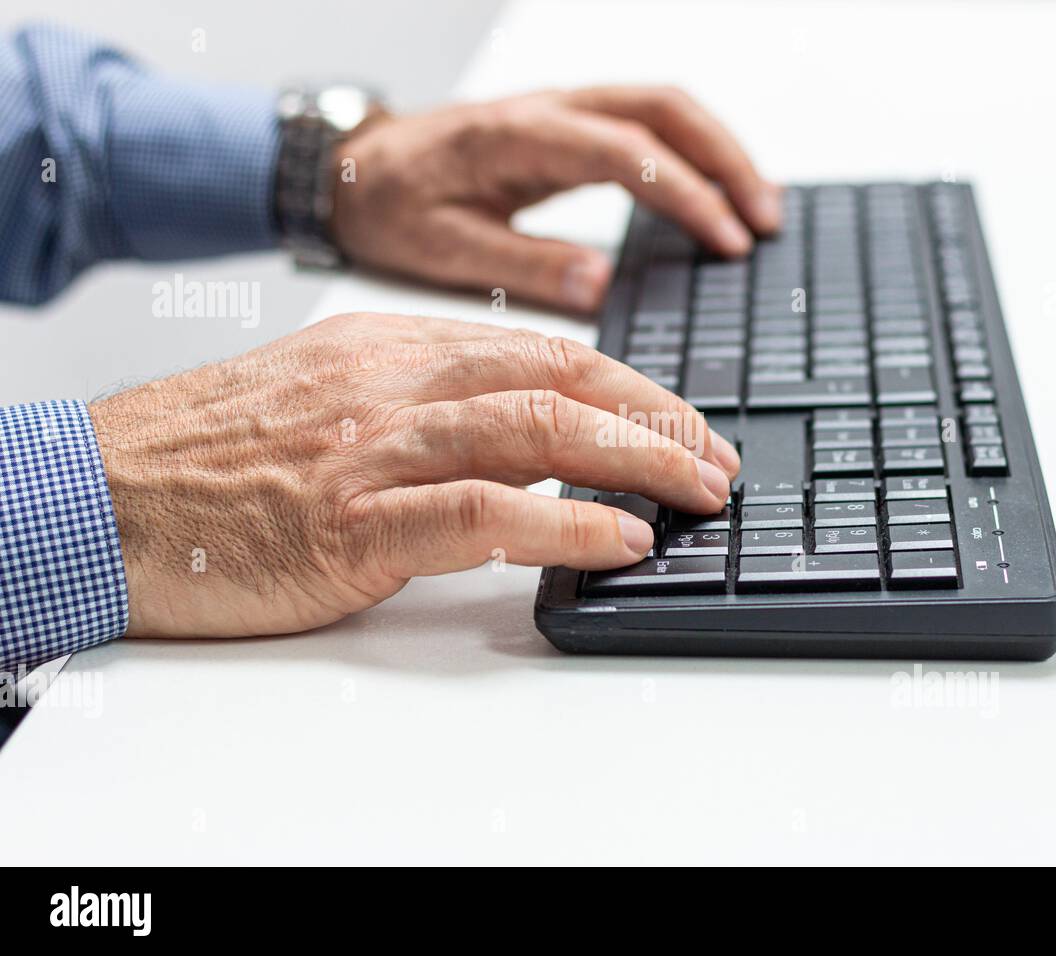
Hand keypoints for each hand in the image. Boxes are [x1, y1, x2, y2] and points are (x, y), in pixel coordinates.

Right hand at [87, 313, 739, 637]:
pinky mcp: (351, 523)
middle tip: (715, 462)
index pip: (545, 351)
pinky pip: (483, 511)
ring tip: (696, 496)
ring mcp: (373, 449)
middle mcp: (393, 383)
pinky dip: (566, 523)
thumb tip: (525, 440)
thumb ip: (423, 405)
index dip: (632, 385)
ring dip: (639, 461)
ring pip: (538, 430)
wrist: (99, 494)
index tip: (682, 421)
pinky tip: (619, 539)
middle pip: (561, 379)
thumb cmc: (213, 456)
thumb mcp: (328, 397)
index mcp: (393, 349)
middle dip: (659, 418)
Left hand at [330, 86, 780, 310]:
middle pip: (663, 109)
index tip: (727, 240)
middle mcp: (547, 109)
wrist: (351, 168)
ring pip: (662, 107)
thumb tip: (602, 283)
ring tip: (760, 210)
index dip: (686, 193)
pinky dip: (691, 153)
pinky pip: (644, 123)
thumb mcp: (441, 247)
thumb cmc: (388, 204)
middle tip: (766, 222)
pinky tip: (712, 193)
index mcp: (518, 136)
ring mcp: (560, 111)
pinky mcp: (565, 127)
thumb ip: (522, 262)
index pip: (626, 151)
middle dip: (726, 160)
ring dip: (719, 151)